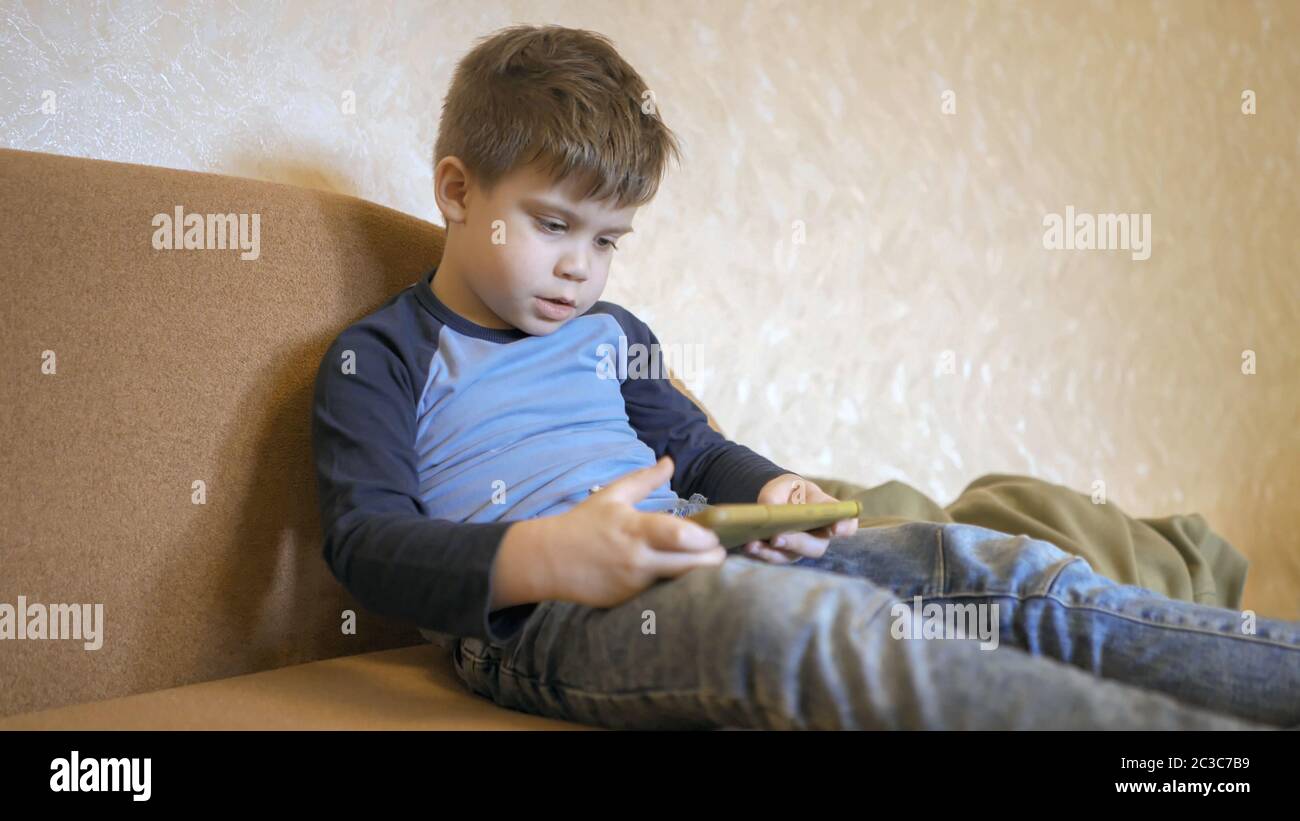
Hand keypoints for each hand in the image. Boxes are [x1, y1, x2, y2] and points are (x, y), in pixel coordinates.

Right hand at [535, 455, 725, 607]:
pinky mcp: (628, 602)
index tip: (714, 534)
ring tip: (702, 562)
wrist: (548, 560)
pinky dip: (673, 586)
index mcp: (635, 528)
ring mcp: (633, 584)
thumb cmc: (583, 524)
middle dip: (713, 560)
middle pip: (691, 566)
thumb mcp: (613, 495)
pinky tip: (676, 575)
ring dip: (697, 574)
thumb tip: (670, 461)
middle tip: (718, 552)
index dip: (706, 537)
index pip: (680, 536)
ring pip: (680, 584)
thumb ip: (645, 479)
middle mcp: (637, 559)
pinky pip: (661, 595)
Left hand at [739, 473, 859, 563]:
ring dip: (770, 553)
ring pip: (790, 556)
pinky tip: (747, 546)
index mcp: (828, 514)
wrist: (776, 500)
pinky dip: (758, 554)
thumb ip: (779, 495)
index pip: (847, 524)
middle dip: (796, 543)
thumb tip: (769, 509)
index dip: (845, 527)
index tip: (837, 529)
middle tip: (777, 538)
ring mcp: (799, 549)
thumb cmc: (789, 491)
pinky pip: (771, 559)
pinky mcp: (780, 555)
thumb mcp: (786, 484)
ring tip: (753, 544)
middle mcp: (818, 536)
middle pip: (816, 547)